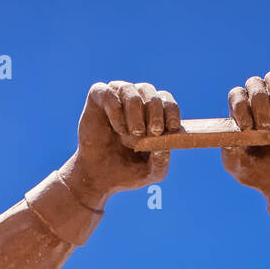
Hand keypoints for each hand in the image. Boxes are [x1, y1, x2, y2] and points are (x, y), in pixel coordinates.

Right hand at [62, 81, 179, 208]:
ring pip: (129, 90)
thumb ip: (162, 161)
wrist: (99, 178)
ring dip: (135, 112)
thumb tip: (164, 145)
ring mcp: (116, 97)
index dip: (171, 110)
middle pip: (150, 91)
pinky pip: (107, 93)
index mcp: (153, 114)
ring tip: (132, 134)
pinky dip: (116, 110)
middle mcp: (136, 100)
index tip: (172, 127)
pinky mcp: (97, 98)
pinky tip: (119, 130)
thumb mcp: (152, 173)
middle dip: (155, 111)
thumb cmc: (128, 172)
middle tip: (154, 131)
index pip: (166, 100)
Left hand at [221, 69, 269, 197]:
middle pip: (254, 83)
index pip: (236, 95)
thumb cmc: (259, 171)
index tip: (248, 128)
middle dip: (261, 105)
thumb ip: (230, 152)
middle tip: (268, 128)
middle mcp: (255, 101)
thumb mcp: (238, 167)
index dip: (241, 106)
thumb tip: (229, 137)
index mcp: (239, 114)